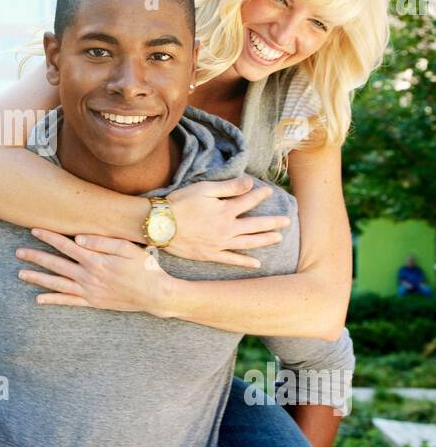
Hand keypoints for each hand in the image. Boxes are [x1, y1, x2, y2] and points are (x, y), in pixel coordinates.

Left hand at [16, 228, 174, 312]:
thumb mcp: (126, 248)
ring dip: (37, 278)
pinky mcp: (92, 302)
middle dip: (35, 256)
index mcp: (94, 260)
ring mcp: (88, 291)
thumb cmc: (144, 267)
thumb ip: (101, 241)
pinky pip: (68, 301)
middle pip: (55, 264)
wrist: (155, 294)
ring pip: (57, 283)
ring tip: (20, 274)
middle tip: (18, 252)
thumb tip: (78, 237)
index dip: (49, 237)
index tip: (34, 230)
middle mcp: (87, 276)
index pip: (66, 245)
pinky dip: (52, 300)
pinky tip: (39, 299)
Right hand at [165, 175, 290, 267]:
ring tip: (278, 238)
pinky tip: (257, 263)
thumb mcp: (204, 189)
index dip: (260, 195)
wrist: (159, 225)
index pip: (249, 201)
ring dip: (265, 240)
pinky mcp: (210, 255)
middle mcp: (227, 229)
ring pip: (248, 242)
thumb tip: (250, 183)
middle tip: (287, 220)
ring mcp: (220, 244)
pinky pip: (232, 260)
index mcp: (225, 211)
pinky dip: (245, 262)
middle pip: (255, 224)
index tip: (270, 191)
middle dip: (273, 222)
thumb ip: (229, 187)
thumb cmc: (179, 203)